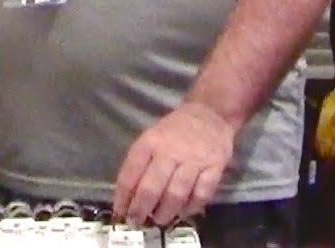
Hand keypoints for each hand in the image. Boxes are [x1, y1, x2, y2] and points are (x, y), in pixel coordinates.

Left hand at [112, 102, 236, 228]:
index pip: (131, 173)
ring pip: (176, 194)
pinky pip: (201, 194)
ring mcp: (194, 159)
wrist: (211, 113)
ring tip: (159, 220)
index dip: (123, 197)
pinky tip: (184, 212)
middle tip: (136, 221)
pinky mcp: (215, 166)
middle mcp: (170, 151)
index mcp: (150, 142)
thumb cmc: (175, 129)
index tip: (119, 212)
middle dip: (141, 209)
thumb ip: (141, 163)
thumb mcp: (151, 136)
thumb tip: (129, 195)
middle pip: (152, 187)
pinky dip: (191, 207)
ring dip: (165, 212)